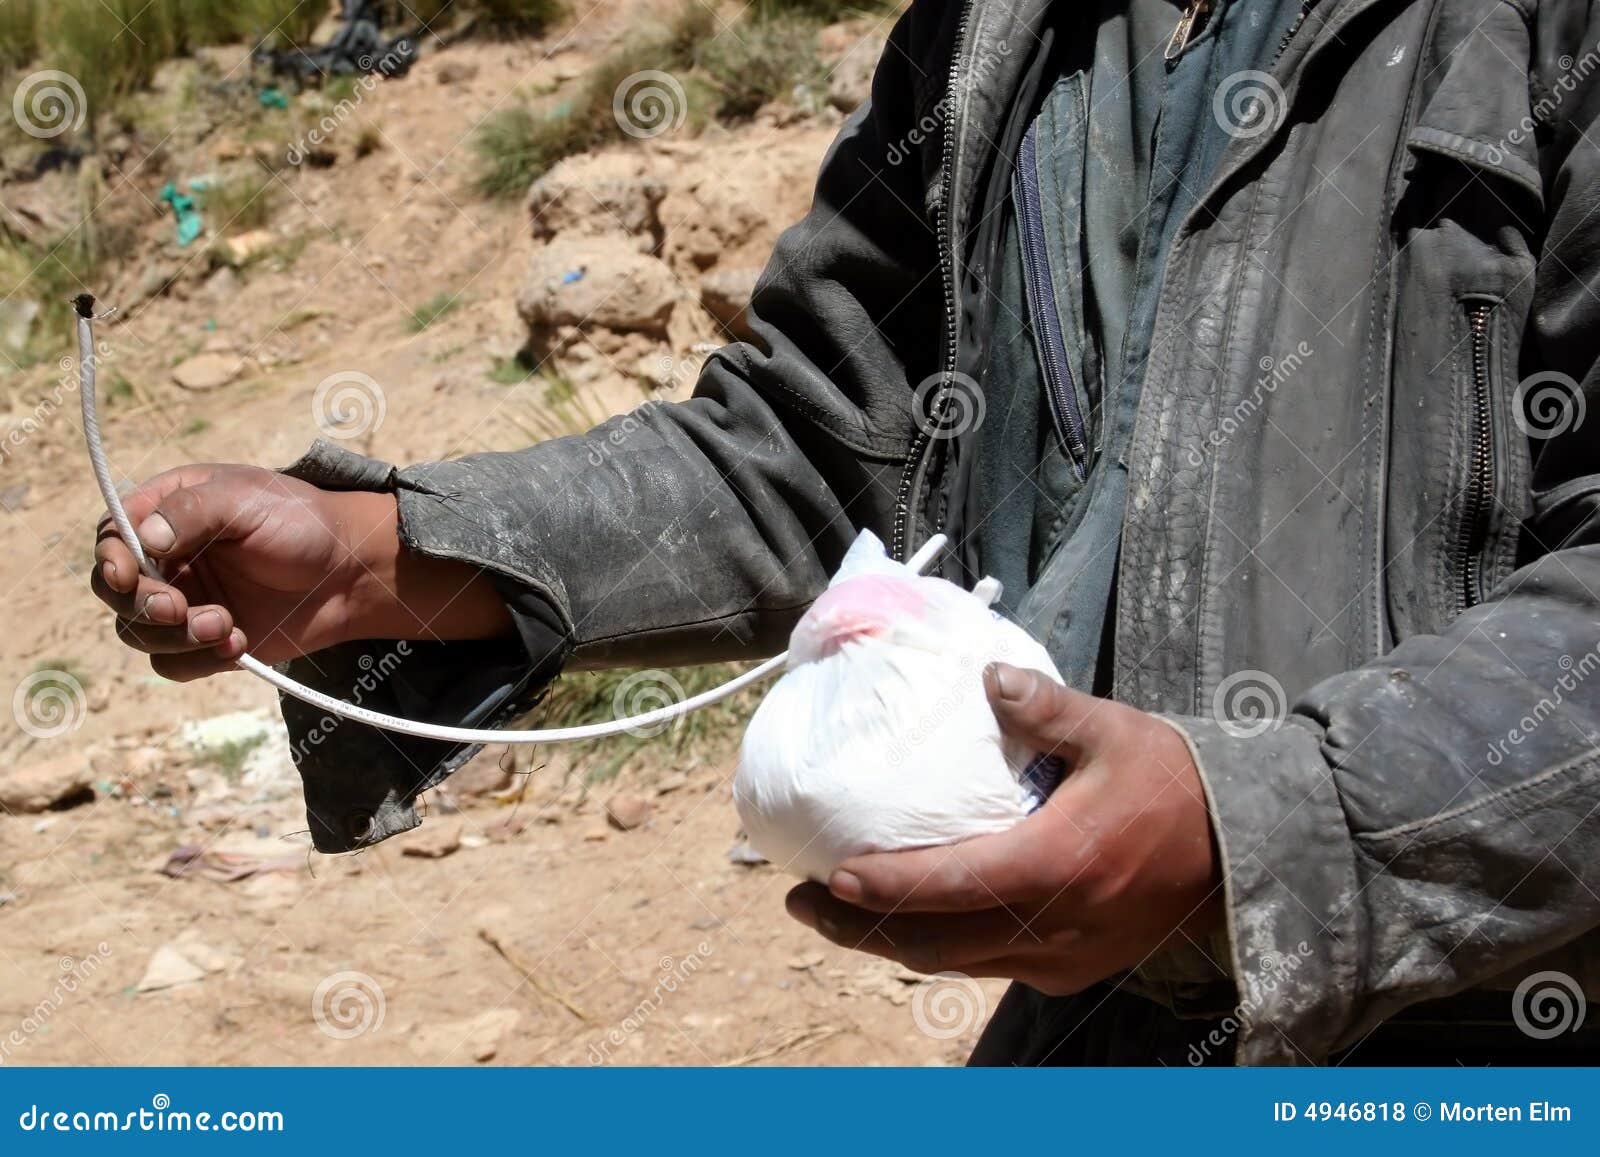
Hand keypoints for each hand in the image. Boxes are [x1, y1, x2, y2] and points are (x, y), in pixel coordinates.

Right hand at [91, 463, 510, 678]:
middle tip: (179, 608)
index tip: (129, 576)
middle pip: (116, 592)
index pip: (114, 536)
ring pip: (138, 634)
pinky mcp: (209, 639)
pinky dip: (197, 660)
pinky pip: (173, 664)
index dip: (112, 560)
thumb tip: (144, 540)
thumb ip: (192, 513)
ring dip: (174, 637)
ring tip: (225, 625)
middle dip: (142, 605)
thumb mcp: (247, 502)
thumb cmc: (304, 524)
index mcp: (170, 512)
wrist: (354, 574)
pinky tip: (239, 643)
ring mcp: (188, 601)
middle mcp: (170, 558)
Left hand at [785, 663, 1223, 994]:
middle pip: (935, 943)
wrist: (1241, 852)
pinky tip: (909, 922)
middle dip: (860, 927)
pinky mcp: (1070, 968)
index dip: (886, 888)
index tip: (830, 876)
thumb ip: (1046, 707)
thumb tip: (985, 676)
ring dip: (891, 943)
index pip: (951, 887)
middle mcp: (1052, 926)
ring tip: (837, 914)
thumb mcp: (1113, 731)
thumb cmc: (1174, 784)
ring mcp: (1061, 956)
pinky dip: (939, 948)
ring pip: (955, 964)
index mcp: (1056, 866)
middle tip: (802, 901)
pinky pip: (989, 965)